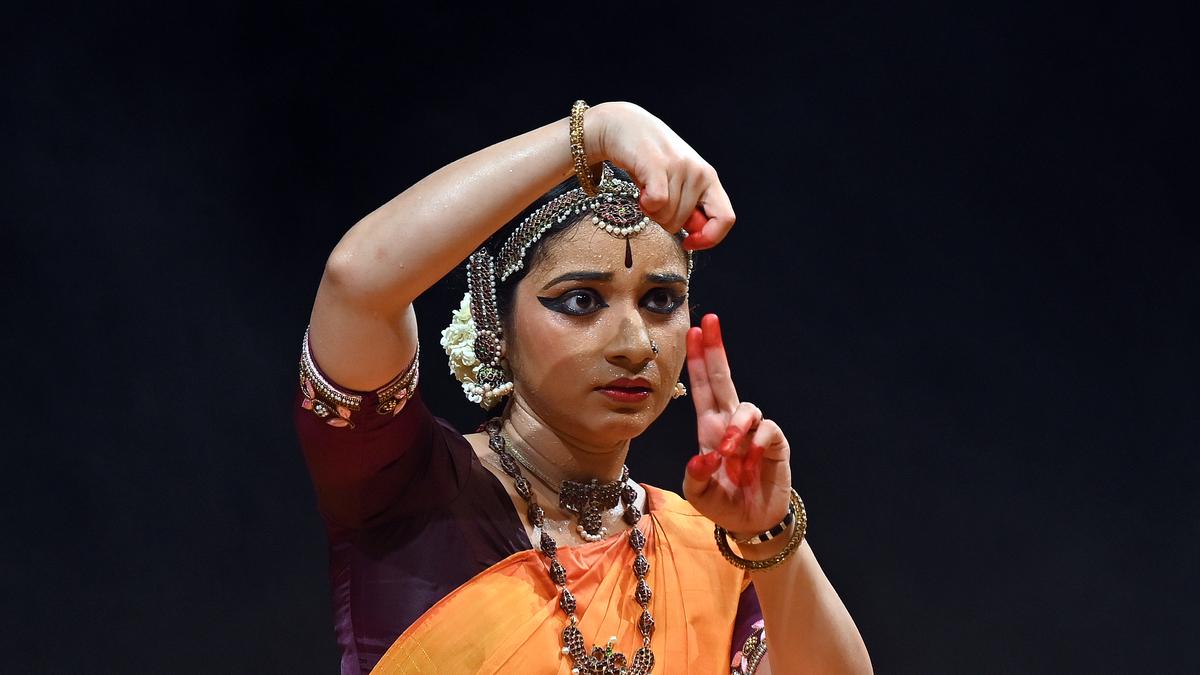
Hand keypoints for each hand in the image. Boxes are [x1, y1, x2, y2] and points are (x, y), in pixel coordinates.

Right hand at [586, 102, 734, 249]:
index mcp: (709, 178)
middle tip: (654, 201)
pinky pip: (657, 203)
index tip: (689, 243)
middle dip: (664, 221)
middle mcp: (699, 172)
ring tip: (646, 190)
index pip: (725, 219)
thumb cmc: (650, 159)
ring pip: (667, 216)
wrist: (623, 125)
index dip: (709, 239)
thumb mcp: (678, 181)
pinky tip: (642, 192)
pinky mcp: (657, 164)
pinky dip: (645, 204)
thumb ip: (690, 205)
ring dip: (651, 211)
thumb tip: (697, 235)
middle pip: (683, 223)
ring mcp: (680, 167)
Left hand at [681, 314, 792, 536]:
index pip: (702, 386)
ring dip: (735, 427)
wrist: (751, 522)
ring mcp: (754, 431)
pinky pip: (766, 431)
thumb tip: (703, 458)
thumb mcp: (698, 494)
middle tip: (709, 323)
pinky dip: (755, 444)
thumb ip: (695, 477)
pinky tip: (749, 461)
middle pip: (723, 378)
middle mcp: (730, 423)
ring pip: (746, 408)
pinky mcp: (775, 444)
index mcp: (709, 427)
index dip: (697, 359)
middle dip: (715, 349)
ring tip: (727, 453)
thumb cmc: (722, 502)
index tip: (692, 332)